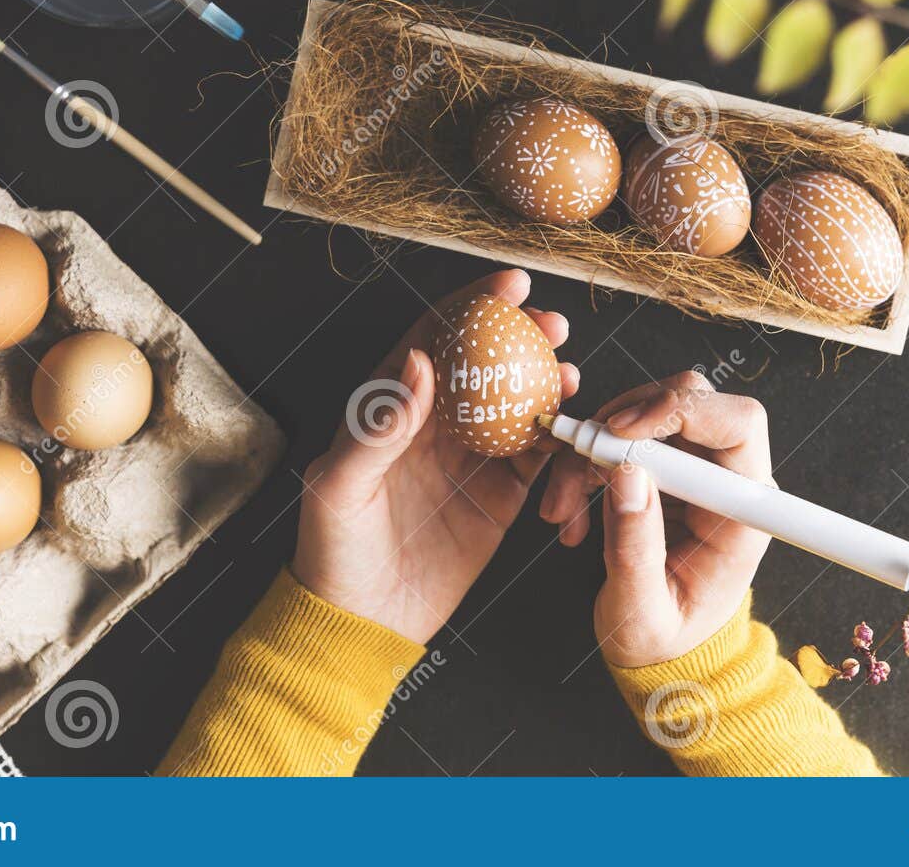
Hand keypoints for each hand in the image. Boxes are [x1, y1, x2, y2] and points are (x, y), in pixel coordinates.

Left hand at [293, 269, 578, 644]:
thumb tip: (418, 362)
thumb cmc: (333, 550)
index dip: (471, 306)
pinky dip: (560, 441)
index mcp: (392, 409)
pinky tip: (575, 426)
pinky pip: (537, 460)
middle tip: (553, 323)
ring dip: (547, 383)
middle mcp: (435, 427)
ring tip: (570, 370)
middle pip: (486, 365)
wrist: (361, 623)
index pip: (435, 341)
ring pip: (518, 406)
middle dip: (521, 336)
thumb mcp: (340, 485)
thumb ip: (378, 426)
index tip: (509, 285)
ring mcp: (470, 461)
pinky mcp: (498, 499)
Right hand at [542, 371, 772, 666]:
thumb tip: (627, 475)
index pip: (738, 424)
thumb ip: (636, 550)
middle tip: (579, 463)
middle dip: (622, 425)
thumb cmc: (665, 640)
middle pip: (688, 401)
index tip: (622, 432)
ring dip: (591, 452)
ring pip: (644, 416)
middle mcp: (724, 480)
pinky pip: (619, 440)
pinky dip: (583, 466)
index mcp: (742, 513)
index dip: (682, 409)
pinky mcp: (660, 471)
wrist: (660, 652)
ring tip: (563, 510)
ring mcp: (691, 471)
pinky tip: (569, 514)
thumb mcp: (643, 612)